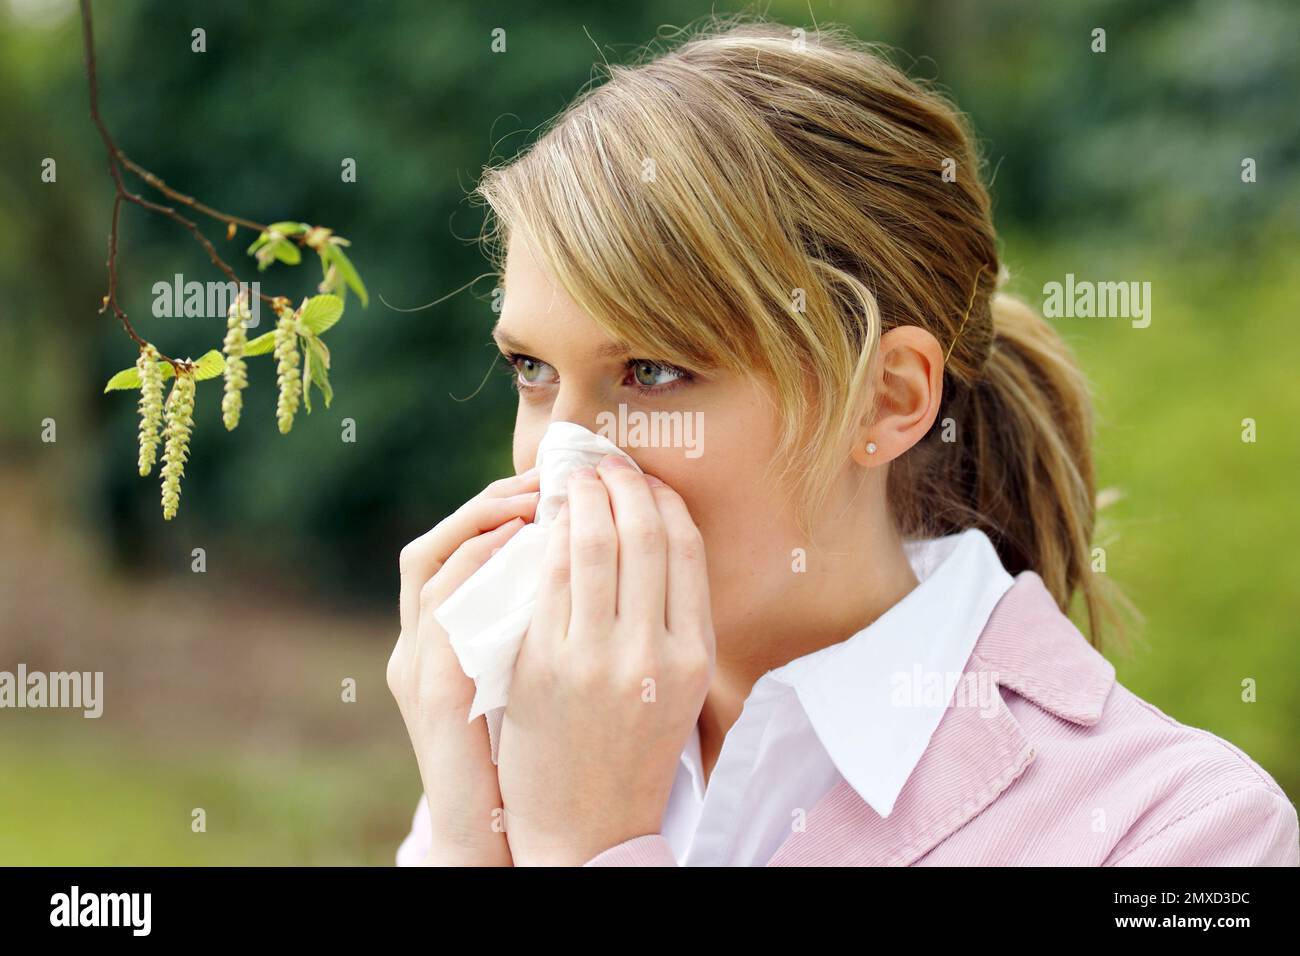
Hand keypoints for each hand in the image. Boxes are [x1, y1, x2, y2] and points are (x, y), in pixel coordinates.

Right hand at [387, 467, 539, 865]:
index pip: (451, 550)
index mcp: (439, 644)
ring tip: (534, 496)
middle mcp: (416, 649)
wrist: (502, 832)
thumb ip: (538, 623)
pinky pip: (443, 611)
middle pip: (432, 546)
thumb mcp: (528, 679)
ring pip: (428, 566)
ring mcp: (417, 669)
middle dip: (492, 500)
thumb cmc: (526, 757)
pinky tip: (517, 543)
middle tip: (547, 474)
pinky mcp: (432, 692)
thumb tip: (583, 565)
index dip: (495, 506)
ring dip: (481, 521)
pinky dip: (474, 567)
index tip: (550, 480)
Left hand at [496, 455, 715, 865]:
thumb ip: (674, 619)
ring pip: (592, 547)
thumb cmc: (634, 751)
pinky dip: (546, 537)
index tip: (643, 477)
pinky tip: (542, 520)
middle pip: (642, 534)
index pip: (684, 547)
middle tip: (602, 462)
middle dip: (620, 483)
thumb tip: (656, 534)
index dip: (661, 498)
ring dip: (581, 498)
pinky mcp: (542, 667)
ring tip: (571, 478)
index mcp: (694, 655)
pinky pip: (546, 580)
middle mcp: (651, 652)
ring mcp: (594, 659)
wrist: (588, 828)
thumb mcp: (679, 689)